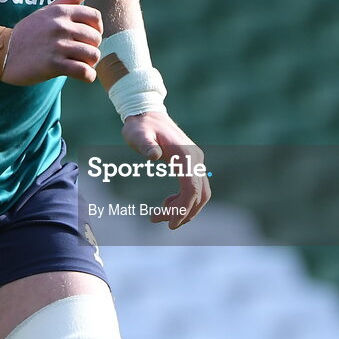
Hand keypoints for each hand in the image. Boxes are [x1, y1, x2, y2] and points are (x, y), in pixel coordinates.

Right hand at [1, 0, 102, 85]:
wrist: (3, 53)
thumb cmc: (27, 33)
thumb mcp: (46, 12)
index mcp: (61, 12)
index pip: (95, 17)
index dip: (97, 29)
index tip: (89, 37)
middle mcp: (61, 26)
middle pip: (95, 38)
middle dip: (92, 47)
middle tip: (82, 53)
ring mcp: (58, 45)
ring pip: (92, 54)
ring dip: (90, 62)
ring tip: (80, 63)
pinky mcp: (54, 65)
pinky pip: (84, 71)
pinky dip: (88, 75)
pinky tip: (83, 75)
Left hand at [122, 112, 211, 228]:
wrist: (147, 114)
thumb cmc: (140, 127)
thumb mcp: (138, 135)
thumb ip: (145, 144)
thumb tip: (153, 155)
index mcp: (185, 154)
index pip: (191, 188)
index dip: (184, 208)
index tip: (170, 224)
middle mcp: (195, 158)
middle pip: (199, 194)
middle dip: (183, 213)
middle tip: (159, 220)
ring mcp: (195, 161)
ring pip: (199, 193)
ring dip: (184, 209)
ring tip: (159, 214)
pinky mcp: (191, 163)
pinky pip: (194, 188)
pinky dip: (183, 200)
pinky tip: (167, 202)